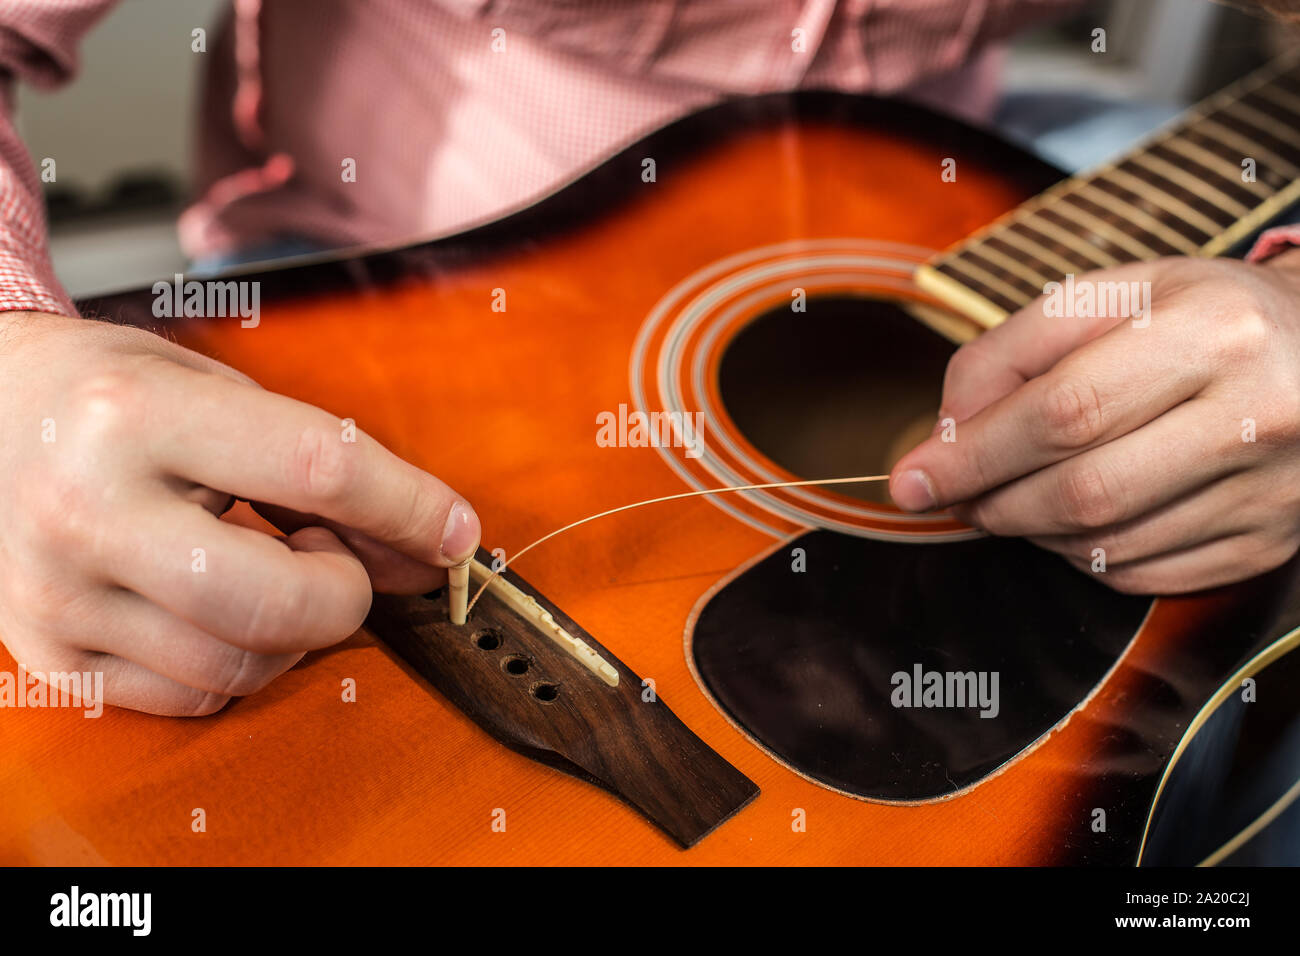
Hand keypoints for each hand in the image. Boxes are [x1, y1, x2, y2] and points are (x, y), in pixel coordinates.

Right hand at [0, 312, 479, 714]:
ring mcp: (59, 595)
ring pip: (245, 663)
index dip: (410, 507)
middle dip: (348, 592)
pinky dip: (241, 659)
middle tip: (337, 557)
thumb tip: (425, 550)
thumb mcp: (220, 394)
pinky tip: (220, 603)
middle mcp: (86, 509)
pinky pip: (197, 695)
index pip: (319, 469)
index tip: (455, 532)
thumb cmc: (111, 396)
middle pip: (283, 601)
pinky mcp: (54, 659)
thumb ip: (324, 468)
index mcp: (136, 416)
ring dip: (295, 629)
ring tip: (264, 565)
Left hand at [890, 255, 1299, 593]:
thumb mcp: (1108, 296)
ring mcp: (1272, 491)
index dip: (972, 455)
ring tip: (1014, 495)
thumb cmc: (1197, 316)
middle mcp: (1258, 414)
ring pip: (1106, 545)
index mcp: (1213, 331)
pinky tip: (1072, 519)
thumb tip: (945, 434)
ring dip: (1032, 531)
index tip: (912, 480)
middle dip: (993, 501)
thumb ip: (1011, 352)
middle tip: (957, 493)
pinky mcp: (1270, 542)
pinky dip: (1082, 556)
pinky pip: (1142, 576)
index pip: (1063, 413)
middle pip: (1081, 491)